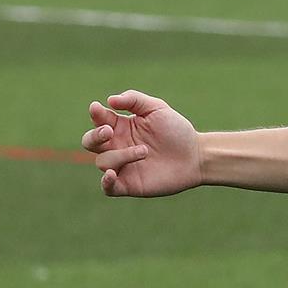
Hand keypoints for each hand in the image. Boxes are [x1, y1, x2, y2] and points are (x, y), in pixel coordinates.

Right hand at [82, 91, 202, 197]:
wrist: (197, 156)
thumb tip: (110, 100)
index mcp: (120, 127)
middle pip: (90, 142)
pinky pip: (108, 188)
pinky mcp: (130, 184)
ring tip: (145, 151)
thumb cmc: (176, 131)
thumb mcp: (157, 108)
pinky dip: (106, 182)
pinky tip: (112, 174)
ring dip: (120, 155)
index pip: (98, 120)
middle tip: (109, 131)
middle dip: (95, 136)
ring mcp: (122, 166)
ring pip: (103, 162)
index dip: (95, 114)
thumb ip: (134, 99)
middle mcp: (117, 146)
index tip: (98, 108)